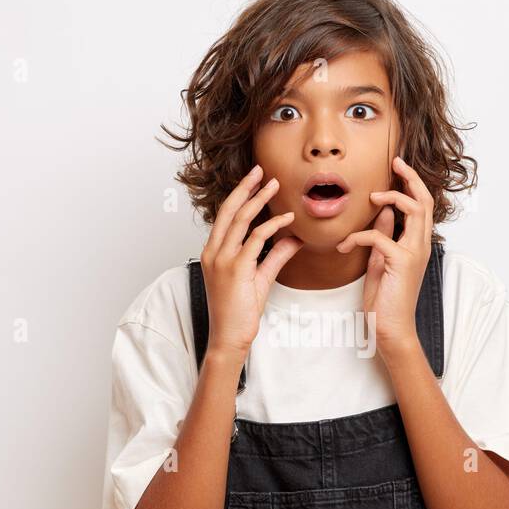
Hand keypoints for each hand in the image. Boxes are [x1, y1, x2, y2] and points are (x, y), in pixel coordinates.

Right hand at [202, 164, 303, 356]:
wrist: (229, 338)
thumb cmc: (239, 313)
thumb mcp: (260, 279)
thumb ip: (275, 257)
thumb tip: (294, 240)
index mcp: (214, 252)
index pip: (225, 216)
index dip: (239, 195)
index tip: (254, 181)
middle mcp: (214, 252)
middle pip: (229, 210)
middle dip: (246, 187)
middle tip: (261, 170)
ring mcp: (223, 259)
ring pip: (241, 219)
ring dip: (259, 199)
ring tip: (275, 185)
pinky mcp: (236, 268)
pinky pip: (256, 239)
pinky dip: (273, 226)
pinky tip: (287, 219)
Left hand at [336, 155, 432, 362]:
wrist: (390, 328)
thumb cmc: (386, 300)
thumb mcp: (383, 262)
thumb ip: (386, 237)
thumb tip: (384, 214)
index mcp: (417, 244)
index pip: (423, 206)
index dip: (413, 184)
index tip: (398, 167)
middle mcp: (420, 245)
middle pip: (425, 201)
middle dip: (411, 178)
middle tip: (395, 162)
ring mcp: (413, 253)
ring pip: (414, 209)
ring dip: (392, 197)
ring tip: (372, 197)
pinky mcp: (400, 262)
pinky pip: (379, 236)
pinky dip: (359, 236)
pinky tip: (344, 245)